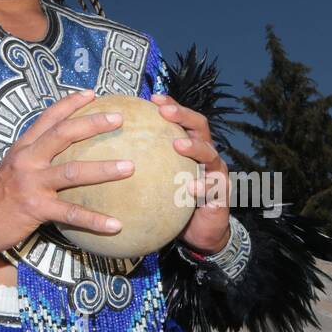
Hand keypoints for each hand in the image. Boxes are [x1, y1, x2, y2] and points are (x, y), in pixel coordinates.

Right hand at [0, 89, 134, 259]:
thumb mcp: (13, 170)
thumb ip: (35, 159)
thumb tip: (66, 155)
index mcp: (23, 148)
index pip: (48, 118)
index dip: (70, 103)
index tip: (92, 94)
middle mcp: (26, 160)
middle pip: (62, 134)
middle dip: (92, 123)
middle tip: (119, 118)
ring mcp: (30, 183)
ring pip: (72, 171)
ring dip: (103, 169)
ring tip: (129, 167)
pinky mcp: (35, 208)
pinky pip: (71, 213)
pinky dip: (95, 219)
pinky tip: (116, 225)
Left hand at [150, 93, 230, 254]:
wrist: (201, 232)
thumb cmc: (174, 202)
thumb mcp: (158, 180)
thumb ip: (143, 163)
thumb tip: (109, 150)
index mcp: (191, 146)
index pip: (182, 119)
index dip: (171, 104)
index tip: (153, 98)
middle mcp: (206, 155)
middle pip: (200, 126)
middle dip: (183, 115)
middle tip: (165, 112)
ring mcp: (216, 173)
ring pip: (209, 152)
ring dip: (194, 146)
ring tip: (177, 144)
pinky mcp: (222, 194)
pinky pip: (213, 188)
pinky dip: (202, 186)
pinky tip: (191, 187)